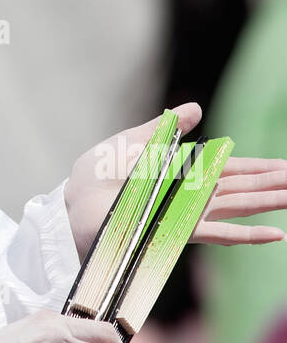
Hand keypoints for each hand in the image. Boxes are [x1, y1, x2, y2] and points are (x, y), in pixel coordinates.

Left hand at [64, 101, 286, 260]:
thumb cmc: (97, 173)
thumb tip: (197, 108)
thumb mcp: (133, 141)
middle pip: (242, 187)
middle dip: (272, 184)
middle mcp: (189, 193)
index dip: (258, 166)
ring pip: (239, 206)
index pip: (229, 167)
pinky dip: (250, 235)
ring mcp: (186, 212)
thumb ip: (166, 126)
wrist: (76, 199)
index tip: (283, 165)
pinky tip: (276, 234)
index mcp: (181, 170)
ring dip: (270, 203)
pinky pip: (220, 233)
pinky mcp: (178, 229)